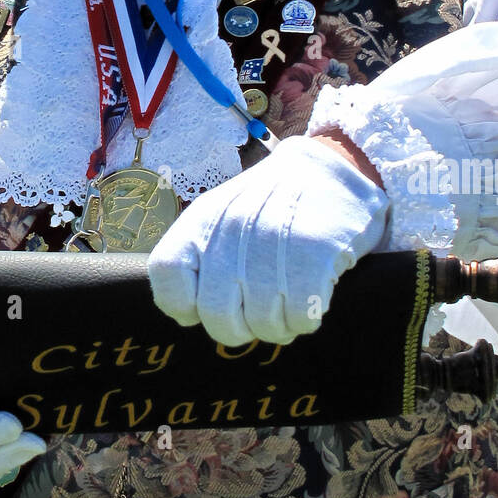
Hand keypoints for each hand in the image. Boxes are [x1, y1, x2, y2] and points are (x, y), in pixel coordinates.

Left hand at [147, 136, 389, 345]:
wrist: (330, 168)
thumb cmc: (271, 204)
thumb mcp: (221, 214)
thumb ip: (195, 257)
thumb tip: (185, 315)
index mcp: (202, 220)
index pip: (166, 277)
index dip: (183, 304)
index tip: (205, 304)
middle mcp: (232, 232)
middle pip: (217, 317)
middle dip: (239, 329)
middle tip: (257, 314)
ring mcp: (273, 245)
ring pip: (263, 326)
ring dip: (279, 325)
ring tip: (287, 302)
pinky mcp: (314, 257)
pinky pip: (301, 319)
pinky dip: (306, 318)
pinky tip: (311, 295)